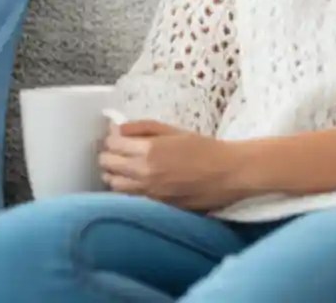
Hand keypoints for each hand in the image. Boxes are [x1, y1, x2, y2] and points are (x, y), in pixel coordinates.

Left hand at [99, 120, 245, 211]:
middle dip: (109, 156)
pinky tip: (135, 182)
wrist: (228, 173)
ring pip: (113, 184)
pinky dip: (126, 189)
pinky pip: (129, 197)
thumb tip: (117, 129)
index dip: (111, 139)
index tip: (117, 138)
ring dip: (114, 174)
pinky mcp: (156, 206)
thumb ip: (143, 128)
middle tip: (118, 152)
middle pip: (107, 165)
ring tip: (124, 168)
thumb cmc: (203, 148)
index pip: (112, 144)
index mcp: (149, 150)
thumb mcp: (173, 130)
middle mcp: (144, 173)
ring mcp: (149, 192)